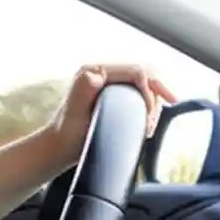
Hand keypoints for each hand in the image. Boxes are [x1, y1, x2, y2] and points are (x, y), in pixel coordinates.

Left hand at [49, 63, 178, 158]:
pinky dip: (149, 108)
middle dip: (158, 93)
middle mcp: (103, 75)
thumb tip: (96, 76)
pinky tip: (148, 123)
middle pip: (143, 76)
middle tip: (160, 115)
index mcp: (95, 71)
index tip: (150, 113)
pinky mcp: (113, 99)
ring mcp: (109, 87)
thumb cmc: (66, 133)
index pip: (136, 71)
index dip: (150, 88)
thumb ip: (83, 90)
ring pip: (144, 87)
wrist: (59, 148)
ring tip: (149, 126)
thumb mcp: (74, 111)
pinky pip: (139, 97)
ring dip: (154, 103)